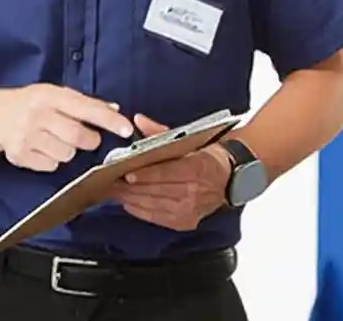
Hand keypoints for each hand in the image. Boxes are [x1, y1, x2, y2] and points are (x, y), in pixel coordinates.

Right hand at [0, 84, 134, 172]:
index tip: (126, 129)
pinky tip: (43, 148)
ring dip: (68, 151)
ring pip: (66, 154)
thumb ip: (84, 102)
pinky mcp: (20, 155)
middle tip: (87, 137)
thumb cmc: (32, 103)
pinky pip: (51, 166)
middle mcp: (37, 115)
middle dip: (90, 140)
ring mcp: (26, 137)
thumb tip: (114, 109)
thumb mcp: (55, 95)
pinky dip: (52, 160)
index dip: (108, 119)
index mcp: (48, 95)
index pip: (85, 108)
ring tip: (56, 140)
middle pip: (78, 136)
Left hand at [110, 114, 232, 230]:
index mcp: (198, 167)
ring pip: (156, 205)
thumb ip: (159, 131)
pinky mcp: (187, 222)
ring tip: (116, 192)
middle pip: (158, 190)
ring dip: (133, 199)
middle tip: (112, 182)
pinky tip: (128, 203)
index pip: (167, 172)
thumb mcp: (185, 140)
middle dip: (133, 188)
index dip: (146, 175)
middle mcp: (196, 191)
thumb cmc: (204, 156)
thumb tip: (138, 120)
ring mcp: (192, 209)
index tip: (127, 174)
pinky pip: (159, 218)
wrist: (229, 177)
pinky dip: (142, 211)